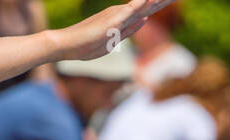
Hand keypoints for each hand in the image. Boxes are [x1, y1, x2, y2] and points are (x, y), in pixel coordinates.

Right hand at [49, 0, 173, 61]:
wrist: (67, 45)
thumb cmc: (86, 46)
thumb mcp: (114, 40)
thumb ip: (129, 29)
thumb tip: (144, 19)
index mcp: (123, 19)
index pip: (147, 11)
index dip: (160, 4)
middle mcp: (121, 13)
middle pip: (148, 5)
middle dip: (163, 1)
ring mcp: (117, 16)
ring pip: (143, 5)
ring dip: (156, 0)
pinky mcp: (113, 20)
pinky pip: (132, 10)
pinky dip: (142, 4)